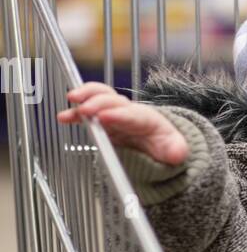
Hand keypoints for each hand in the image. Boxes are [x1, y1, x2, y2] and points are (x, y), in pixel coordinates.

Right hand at [57, 82, 189, 165]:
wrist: (158, 140)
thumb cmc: (165, 143)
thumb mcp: (174, 149)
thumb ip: (176, 151)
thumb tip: (178, 154)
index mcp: (147, 119)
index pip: (133, 115)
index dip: (119, 115)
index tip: (106, 117)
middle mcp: (129, 112)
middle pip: (114, 101)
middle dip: (99, 103)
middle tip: (85, 110)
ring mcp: (115, 114)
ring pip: (100, 97)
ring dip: (85, 97)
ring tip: (71, 101)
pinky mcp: (103, 120)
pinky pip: (89, 110)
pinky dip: (76, 113)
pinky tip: (63, 117)